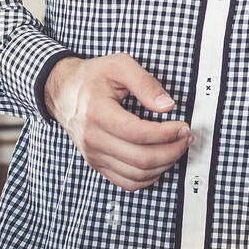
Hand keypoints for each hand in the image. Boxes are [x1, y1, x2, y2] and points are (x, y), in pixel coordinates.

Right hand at [45, 53, 192, 191]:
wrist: (62, 91)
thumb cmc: (91, 77)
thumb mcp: (119, 65)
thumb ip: (145, 83)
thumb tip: (167, 106)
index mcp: (98, 113)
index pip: (139, 134)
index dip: (167, 134)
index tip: (183, 126)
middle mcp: (94, 139)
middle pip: (141, 159)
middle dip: (172, 150)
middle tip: (185, 137)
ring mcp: (94, 155)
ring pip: (136, 175)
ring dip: (164, 165)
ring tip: (177, 148)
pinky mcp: (97, 164)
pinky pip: (126, 182)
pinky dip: (148, 178)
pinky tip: (160, 163)